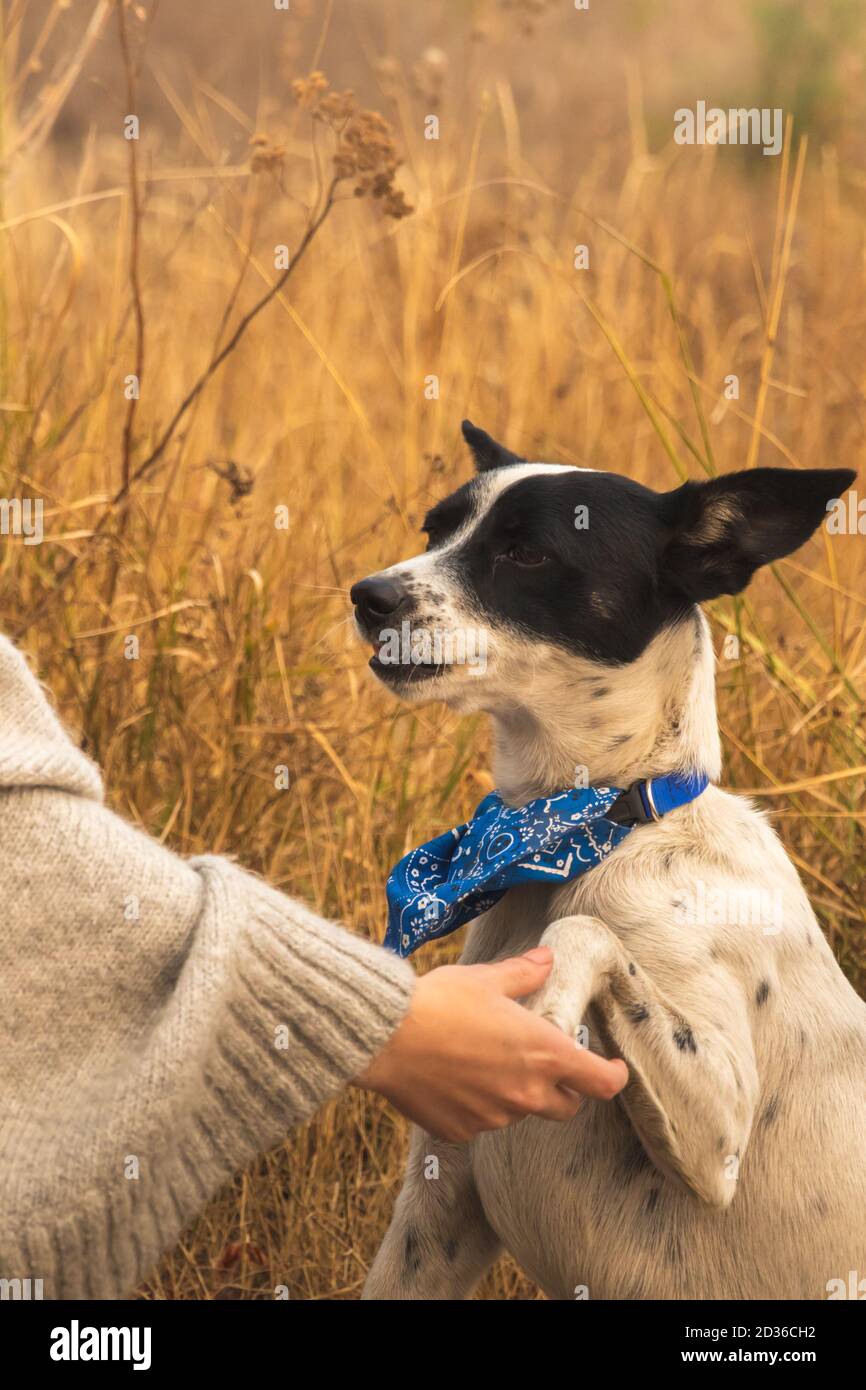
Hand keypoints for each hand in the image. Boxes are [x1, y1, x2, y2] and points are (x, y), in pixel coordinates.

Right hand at [353, 947, 627, 1141]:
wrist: (387, 1037)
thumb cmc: (441, 1001)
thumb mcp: (486, 979)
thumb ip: (524, 973)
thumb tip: (548, 959)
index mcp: (544, 1055)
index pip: (601, 1082)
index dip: (614, 1076)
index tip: (613, 1067)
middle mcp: (526, 1094)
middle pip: (567, 1106)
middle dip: (566, 1089)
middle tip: (550, 1064)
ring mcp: (493, 1118)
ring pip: (519, 1111)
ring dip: (516, 1093)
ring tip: (485, 1061)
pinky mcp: (461, 1131)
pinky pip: (480, 1122)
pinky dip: (477, 1105)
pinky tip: (454, 1078)